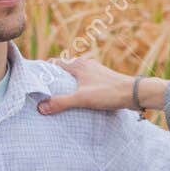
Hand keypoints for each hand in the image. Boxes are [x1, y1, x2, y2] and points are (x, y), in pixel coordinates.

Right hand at [36, 57, 163, 114]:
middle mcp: (87, 64)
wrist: (133, 93)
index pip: (55, 63)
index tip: (36, 80)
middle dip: (56, 78)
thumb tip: (41, 107)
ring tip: (61, 96)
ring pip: (77, 75)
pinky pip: (86, 81)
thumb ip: (61, 102)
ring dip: (69, 83)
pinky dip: (80, 87)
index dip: (45, 70)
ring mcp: (96, 71)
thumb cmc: (108, 93)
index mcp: (78, 65)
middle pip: (65, 69)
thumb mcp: (81, 98)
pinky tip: (80, 99)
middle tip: (46, 91)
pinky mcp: (104, 79)